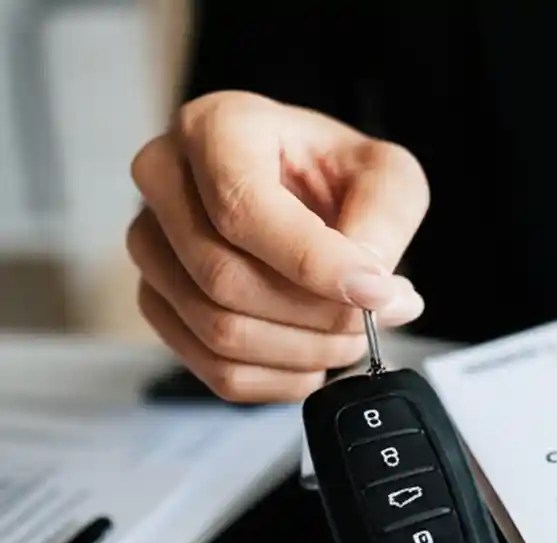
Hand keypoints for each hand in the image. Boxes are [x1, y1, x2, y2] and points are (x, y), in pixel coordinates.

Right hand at [127, 91, 428, 401]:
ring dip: (304, 350)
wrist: (303, 188)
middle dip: (318, 313)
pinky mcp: (158, 302)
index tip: (375, 291)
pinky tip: (317, 358)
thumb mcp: (384, 171)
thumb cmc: (334, 172)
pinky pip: (213, 368)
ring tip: (353, 333)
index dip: (314, 264)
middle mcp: (164, 180)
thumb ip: (386, 217)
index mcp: (215, 129)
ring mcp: (151, 246)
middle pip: (225, 279)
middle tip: (376, 313)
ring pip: (217, 330)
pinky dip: (279, 378)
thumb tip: (371, 287)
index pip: (243, 212)